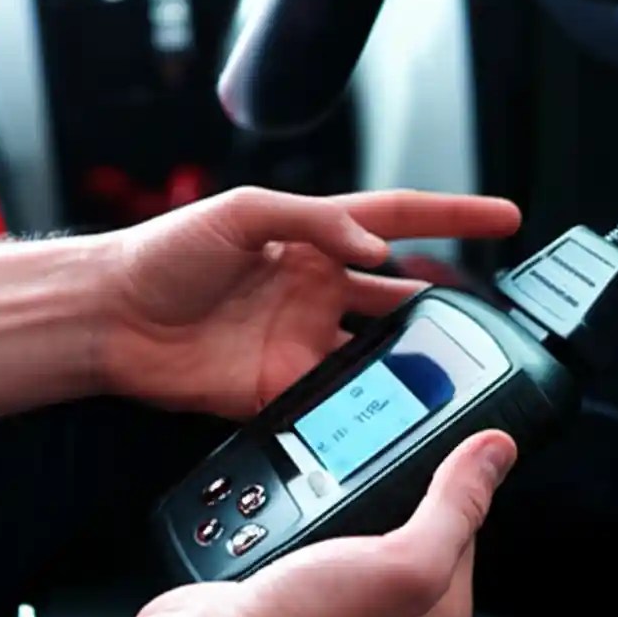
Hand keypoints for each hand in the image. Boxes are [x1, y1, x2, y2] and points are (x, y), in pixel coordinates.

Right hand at [35, 430, 517, 616]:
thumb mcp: (402, 562)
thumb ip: (454, 507)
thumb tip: (497, 452)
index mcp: (440, 606)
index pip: (464, 516)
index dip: (450, 472)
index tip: (436, 431)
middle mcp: (396, 603)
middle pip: (408, 508)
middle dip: (383, 475)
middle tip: (364, 450)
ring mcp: (344, 589)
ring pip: (356, 509)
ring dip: (333, 484)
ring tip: (317, 474)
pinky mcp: (298, 576)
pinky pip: (311, 520)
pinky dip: (297, 501)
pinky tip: (287, 497)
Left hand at [98, 186, 519, 417]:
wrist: (111, 316)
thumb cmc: (163, 251)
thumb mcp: (241, 211)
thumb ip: (315, 222)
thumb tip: (375, 248)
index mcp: (312, 235)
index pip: (400, 220)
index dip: (455, 216)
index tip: (506, 217)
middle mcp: (316, 285)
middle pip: (402, 291)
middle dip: (449, 300)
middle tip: (494, 313)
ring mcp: (302, 337)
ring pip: (379, 348)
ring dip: (414, 355)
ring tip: (456, 364)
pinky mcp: (281, 384)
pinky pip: (337, 395)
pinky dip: (364, 401)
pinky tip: (390, 404)